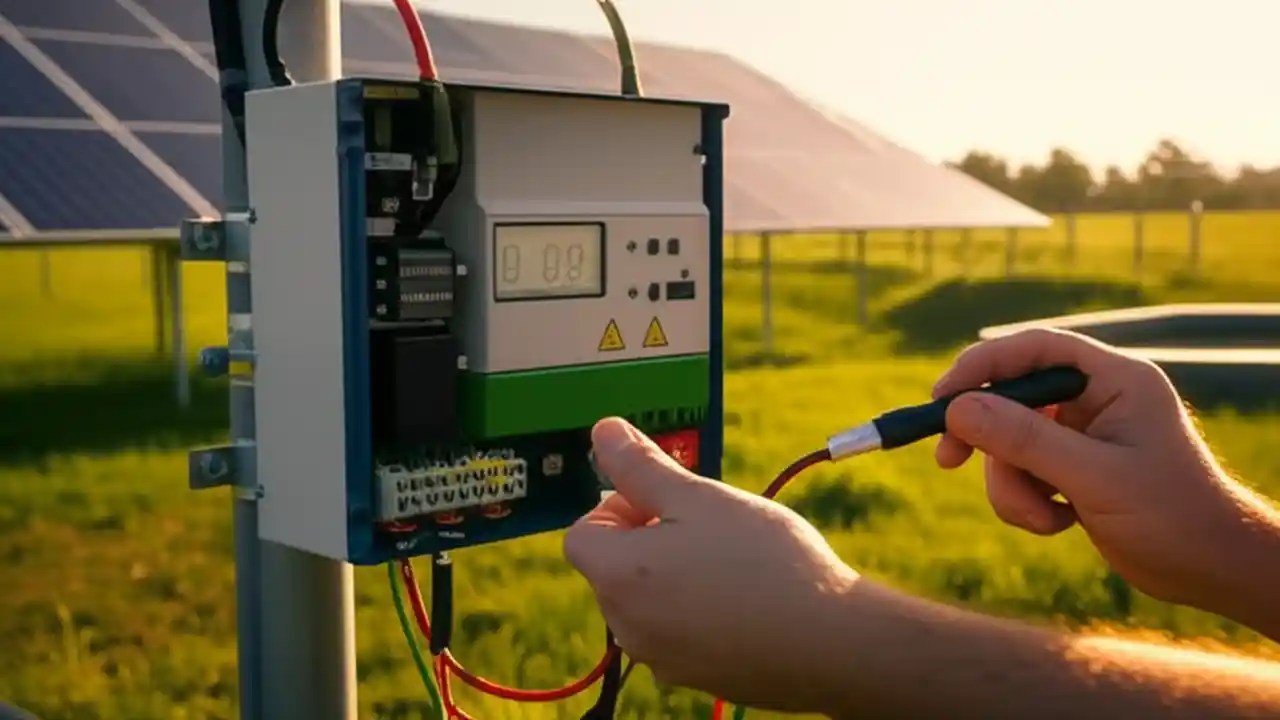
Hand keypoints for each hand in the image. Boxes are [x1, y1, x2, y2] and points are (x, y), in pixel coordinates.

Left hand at [563, 417, 858, 714]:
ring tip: (731, 558)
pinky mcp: (697, 678)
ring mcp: (662, 659)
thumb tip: (603, 432)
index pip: (582, 533)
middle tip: (706, 522)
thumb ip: (642, 466)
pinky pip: (680, 632)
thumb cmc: (764, 560)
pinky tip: (746, 595)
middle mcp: (628, 626)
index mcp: (618, 577)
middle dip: (648, 537)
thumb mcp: (700, 496)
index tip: (667, 499)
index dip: (618, 506)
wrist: (832, 640)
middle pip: (613, 567)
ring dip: (675, 572)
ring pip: (649, 600)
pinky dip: (699, 609)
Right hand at [933, 327, 1279, 620]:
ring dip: (1013, 486)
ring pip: (1010, 445)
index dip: (984, 365)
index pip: (1037, 350)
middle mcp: (1096, 399)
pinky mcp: (1071, 470)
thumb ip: (1025, 440)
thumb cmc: (1173, 516)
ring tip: (1045, 518)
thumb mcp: (1093, 477)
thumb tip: (957, 409)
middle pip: (1012, 399)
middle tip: (948, 459)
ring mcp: (1082, 435)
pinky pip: (1021, 474)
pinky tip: (1061, 524)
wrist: (1211, 569)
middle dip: (985, 438)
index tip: (942, 397)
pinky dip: (1026, 502)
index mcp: (1116, 380)